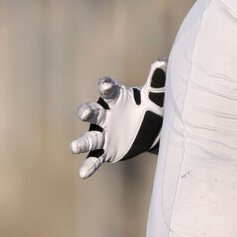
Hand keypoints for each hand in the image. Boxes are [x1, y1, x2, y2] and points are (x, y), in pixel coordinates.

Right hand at [69, 59, 166, 179]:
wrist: (151, 130)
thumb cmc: (148, 106)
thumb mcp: (154, 96)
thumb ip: (156, 81)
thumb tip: (162, 62)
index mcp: (115, 98)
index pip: (108, 90)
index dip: (105, 86)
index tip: (104, 84)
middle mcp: (105, 115)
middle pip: (93, 111)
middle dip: (87, 111)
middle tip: (84, 113)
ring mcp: (103, 133)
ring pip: (89, 137)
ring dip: (81, 142)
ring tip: (73, 147)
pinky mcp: (105, 150)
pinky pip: (94, 158)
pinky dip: (88, 165)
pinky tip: (83, 174)